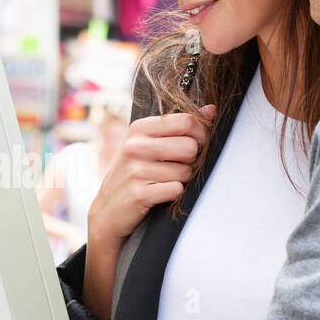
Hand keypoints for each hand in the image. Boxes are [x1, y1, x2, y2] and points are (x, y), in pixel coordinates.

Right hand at [87, 105, 214, 242]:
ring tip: (164, 181)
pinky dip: (173, 194)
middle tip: (178, 167)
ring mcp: (135, 170)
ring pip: (186, 172)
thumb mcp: (149, 143)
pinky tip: (159, 193)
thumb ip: (179, 126)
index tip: (197, 144)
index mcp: (139, 128)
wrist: (107, 209)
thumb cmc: (134, 172)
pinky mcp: (139, 193)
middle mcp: (135, 146)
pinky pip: (176, 190)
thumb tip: (212, 110)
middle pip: (190, 147)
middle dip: (191, 160)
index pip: (186, 121)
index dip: (201, 134)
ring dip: (181, 180)